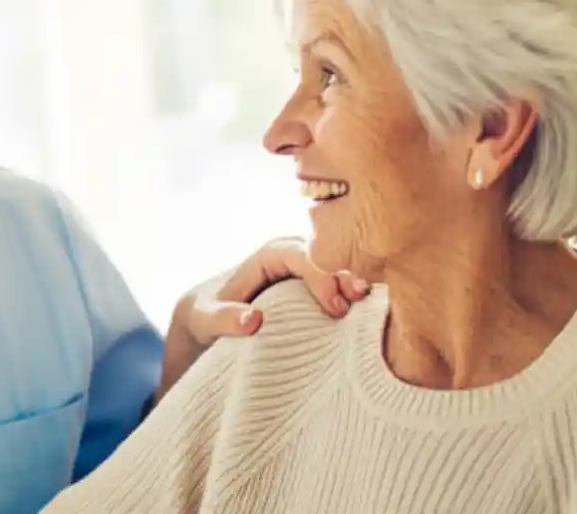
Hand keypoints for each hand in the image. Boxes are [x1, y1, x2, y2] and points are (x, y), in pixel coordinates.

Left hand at [157, 237, 368, 400]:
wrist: (209, 319)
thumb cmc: (207, 316)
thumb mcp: (206, 320)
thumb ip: (224, 319)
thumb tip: (254, 320)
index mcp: (268, 255)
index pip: (300, 256)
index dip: (319, 276)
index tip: (334, 306)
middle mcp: (293, 257)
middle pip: (325, 259)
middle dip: (343, 276)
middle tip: (359, 299)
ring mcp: (308, 272)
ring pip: (336, 271)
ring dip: (353, 285)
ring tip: (370, 302)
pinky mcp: (316, 289)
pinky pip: (337, 288)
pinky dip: (352, 299)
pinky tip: (370, 314)